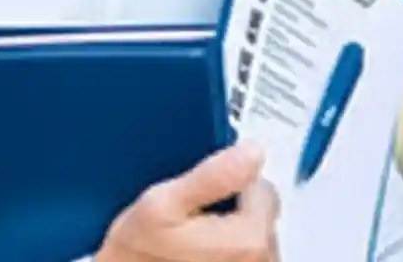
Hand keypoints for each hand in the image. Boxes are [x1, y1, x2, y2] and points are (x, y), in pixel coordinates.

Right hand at [94, 142, 279, 261]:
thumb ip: (210, 177)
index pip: (260, 184)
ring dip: (231, 229)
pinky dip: (228, 249)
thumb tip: (250, 152)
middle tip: (191, 216)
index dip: (227, 180)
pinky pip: (247, 252)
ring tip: (194, 237)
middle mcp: (263, 259)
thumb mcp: (161, 205)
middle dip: (232, 205)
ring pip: (255, 232)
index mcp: (249, 237)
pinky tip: (200, 253)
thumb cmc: (140, 253)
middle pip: (261, 210)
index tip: (199, 193)